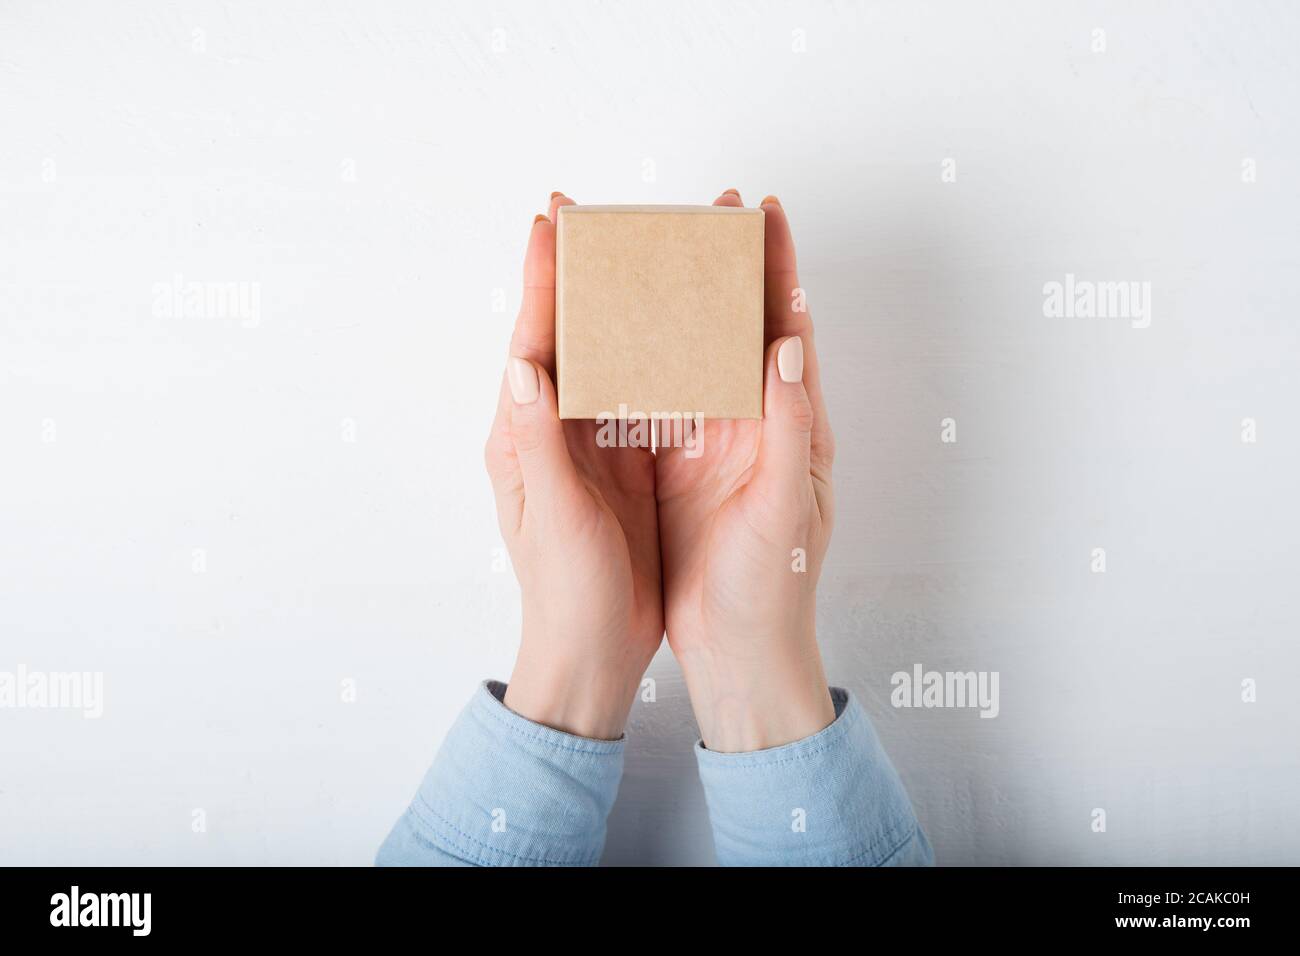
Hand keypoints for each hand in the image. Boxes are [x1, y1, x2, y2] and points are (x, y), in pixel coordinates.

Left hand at [484, 193, 662, 739]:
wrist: (593, 650)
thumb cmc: (562, 591)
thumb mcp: (549, 515)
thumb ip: (536, 440)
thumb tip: (523, 362)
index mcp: (525, 434)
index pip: (533, 339)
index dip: (542, 278)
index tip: (550, 218)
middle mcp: (556, 429)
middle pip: (574, 335)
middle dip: (589, 275)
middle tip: (609, 216)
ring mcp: (594, 445)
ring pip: (614, 359)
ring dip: (632, 308)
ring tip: (657, 256)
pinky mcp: (629, 465)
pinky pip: (647, 397)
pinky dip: (664, 358)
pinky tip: (689, 330)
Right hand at [656, 191, 836, 751]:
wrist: (737, 651)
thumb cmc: (774, 588)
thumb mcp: (786, 508)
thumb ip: (788, 429)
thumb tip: (786, 348)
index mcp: (790, 424)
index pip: (785, 325)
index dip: (776, 265)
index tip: (761, 209)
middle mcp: (751, 421)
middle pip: (735, 324)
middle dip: (717, 266)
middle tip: (695, 209)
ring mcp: (709, 440)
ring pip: (689, 353)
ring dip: (671, 303)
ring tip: (645, 251)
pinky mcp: (670, 465)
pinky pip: (652, 397)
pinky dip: (636, 358)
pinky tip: (613, 330)